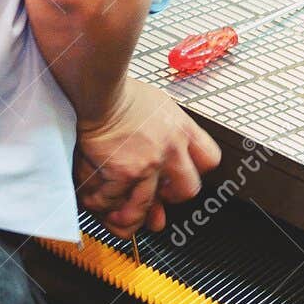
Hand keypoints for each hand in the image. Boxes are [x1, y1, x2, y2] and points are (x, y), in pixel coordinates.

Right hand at [73, 80, 220, 237]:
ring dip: (131, 214)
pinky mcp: (124, 173)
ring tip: (118, 212)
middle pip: (188, 190)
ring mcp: (148, 165)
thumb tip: (156, 147)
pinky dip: (101, 204)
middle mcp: (170, 150)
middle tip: (158, 197)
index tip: (183, 173)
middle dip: (172, 197)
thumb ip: (163, 127)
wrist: (100, 90)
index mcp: (181, 130)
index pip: (209, 159)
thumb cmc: (121, 91)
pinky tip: (94, 200)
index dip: (197, 171)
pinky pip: (114, 201)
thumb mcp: (157, 104)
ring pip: (147, 205)